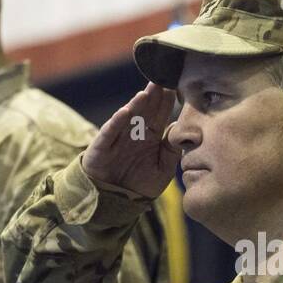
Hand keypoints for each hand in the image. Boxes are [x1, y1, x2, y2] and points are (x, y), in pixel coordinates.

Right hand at [81, 82, 178, 198]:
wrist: (114, 202)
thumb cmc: (139, 185)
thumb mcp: (162, 170)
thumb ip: (172, 152)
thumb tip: (179, 129)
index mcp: (150, 137)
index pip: (160, 115)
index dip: (166, 102)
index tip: (176, 86)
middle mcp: (134, 133)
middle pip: (145, 111)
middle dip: (153, 96)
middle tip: (163, 79)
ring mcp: (118, 138)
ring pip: (129, 117)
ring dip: (137, 105)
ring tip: (147, 92)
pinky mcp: (103, 147)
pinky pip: (110, 132)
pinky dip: (117, 122)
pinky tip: (126, 112)